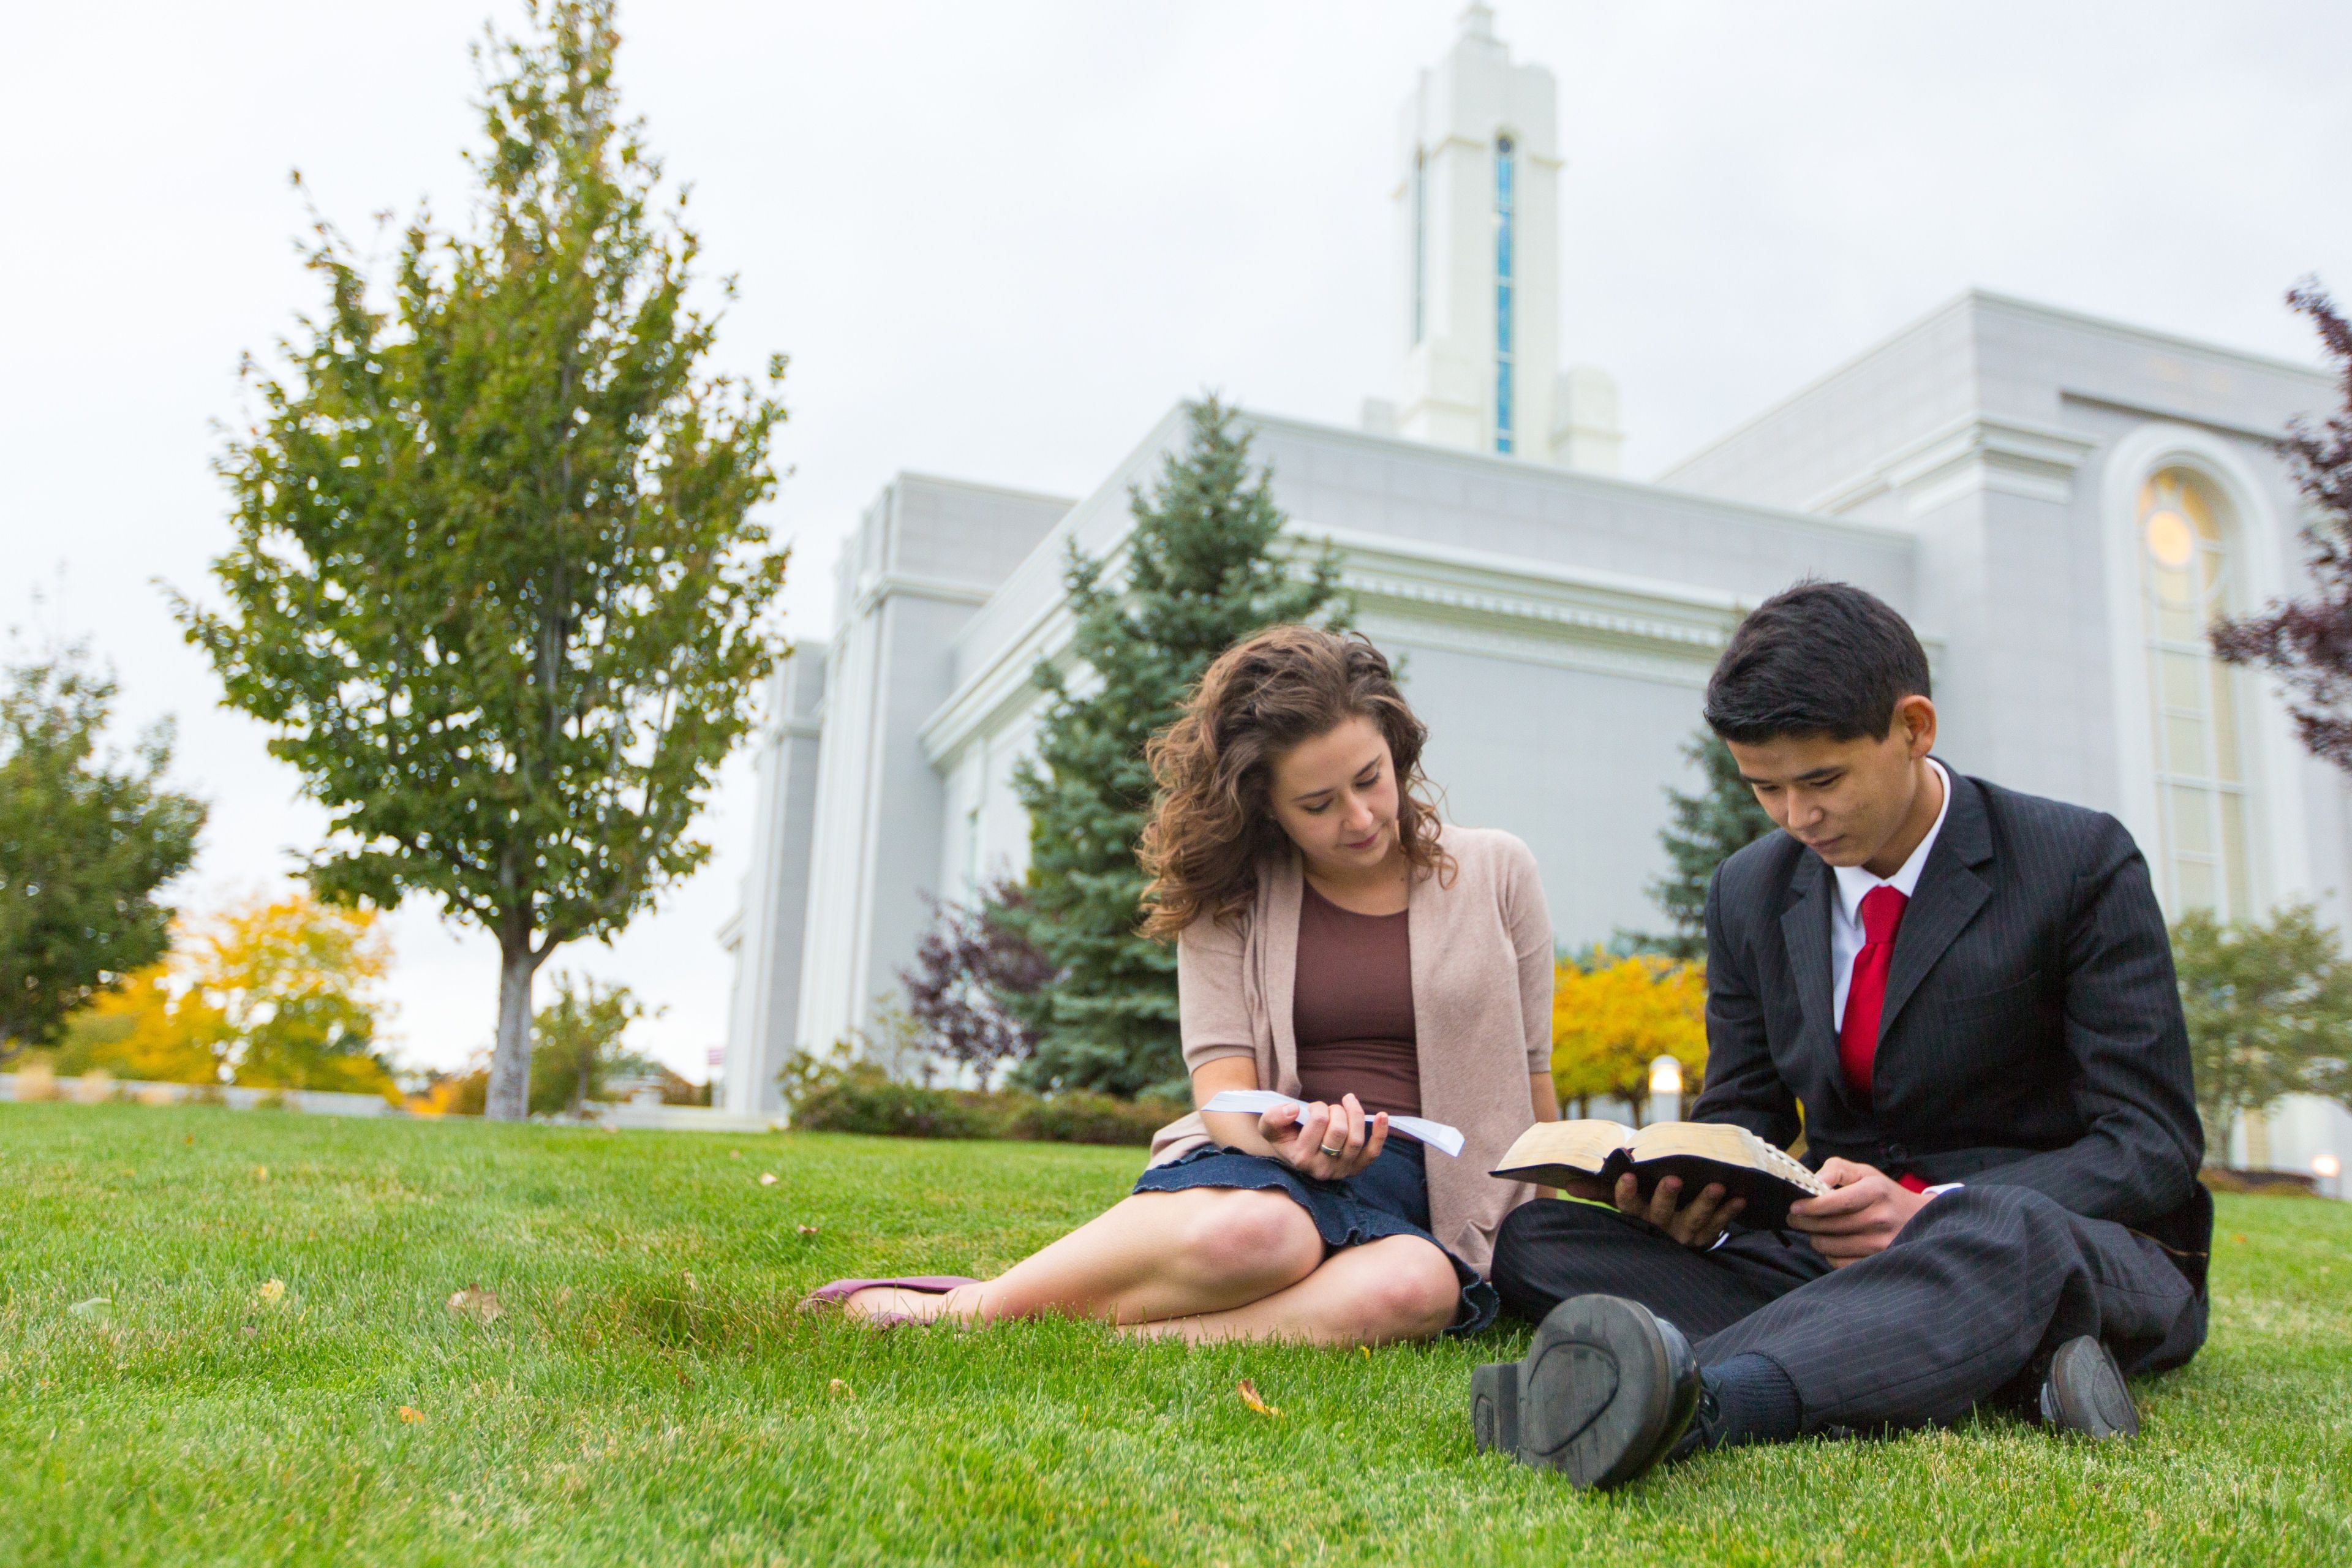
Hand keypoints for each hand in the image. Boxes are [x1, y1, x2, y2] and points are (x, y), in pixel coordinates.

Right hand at [1260, 1093, 1388, 1180]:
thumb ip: (1273, 1117)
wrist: (1293, 1152)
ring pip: (1356, 1139)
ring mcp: (1341, 1170)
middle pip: (1339, 1131)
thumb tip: (1293, 1109)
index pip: (1319, 1122)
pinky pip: (1373, 1153)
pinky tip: (1383, 1116)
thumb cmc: (1283, 1135)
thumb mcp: (1269, 1125)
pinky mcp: (1355, 1168)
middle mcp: (1322, 1169)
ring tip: (1347, 1103)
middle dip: (1336, 1110)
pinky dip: (1380, 1133)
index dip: (1319, 1107)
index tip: (1313, 1109)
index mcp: (1301, 1158)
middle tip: (1330, 1107)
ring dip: (1354, 1114)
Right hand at [1613, 1172, 1744, 1249]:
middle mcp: (1659, 1226)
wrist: (1674, 1234)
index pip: (1627, 1205)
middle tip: (1674, 1179)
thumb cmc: (1645, 1204)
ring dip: (1706, 1203)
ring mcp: (1683, 1233)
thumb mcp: (1624, 1199)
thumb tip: (1569, 1185)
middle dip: (1667, 1196)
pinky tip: (1739, 1199)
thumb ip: (1600, 1191)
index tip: (1628, 1176)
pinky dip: (1729, 1213)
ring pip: (1694, 1219)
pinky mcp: (1704, 1236)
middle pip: (1661, 1212)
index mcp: (1638, 1215)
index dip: (1626, 1193)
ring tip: (1717, 1186)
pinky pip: (1718, 1225)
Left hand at [1786, 1159, 1931, 1265]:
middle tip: (1794, 1218)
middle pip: (1831, 1226)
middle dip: (1805, 1222)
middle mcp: (1880, 1219)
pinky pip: (1840, 1263)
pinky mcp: (1878, 1262)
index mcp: (1876, 1192)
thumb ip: (1836, 1170)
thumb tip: (1813, 1181)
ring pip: (1831, 1247)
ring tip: (1813, 1229)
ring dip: (1815, 1238)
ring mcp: (1881, 1244)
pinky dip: (1829, 1254)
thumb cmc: (1883, 1193)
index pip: (1838, 1202)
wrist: (1919, 1219)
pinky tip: (1831, 1243)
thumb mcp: (1864, 1173)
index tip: (1794, 1207)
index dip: (1812, 1206)